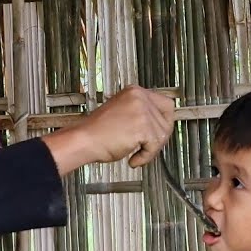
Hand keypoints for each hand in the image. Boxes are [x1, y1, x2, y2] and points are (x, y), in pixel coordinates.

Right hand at [42, 86, 175, 173]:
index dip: (164, 121)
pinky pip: (154, 146)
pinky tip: (133, 158)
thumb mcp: (122, 113)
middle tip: (148, 147)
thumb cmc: (97, 132)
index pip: (165, 104)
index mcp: (135, 92)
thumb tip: (157, 125)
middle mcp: (140, 97)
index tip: (160, 132)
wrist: (84, 140)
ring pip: (162, 134)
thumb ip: (140, 114)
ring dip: (150, 149)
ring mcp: (142, 111)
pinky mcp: (142, 126)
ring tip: (136, 153)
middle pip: (167, 119)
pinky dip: (145, 157)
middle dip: (159, 137)